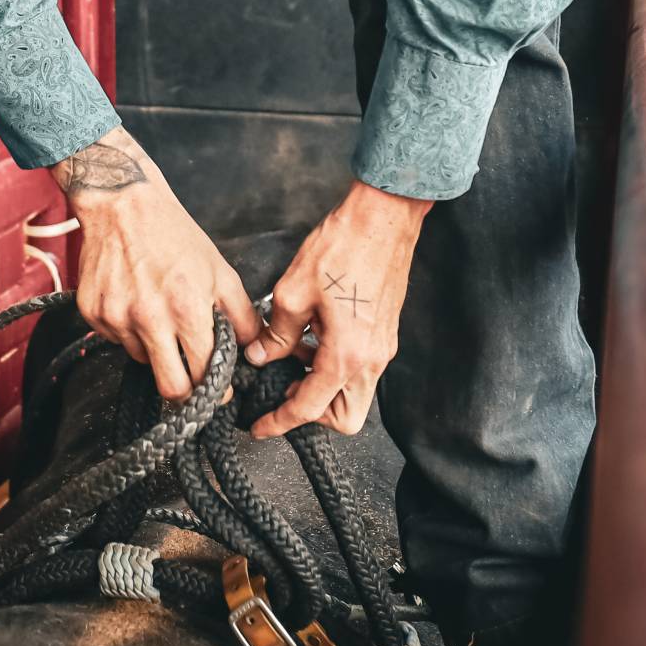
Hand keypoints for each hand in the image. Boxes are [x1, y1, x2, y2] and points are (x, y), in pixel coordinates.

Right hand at [54, 129, 258, 401]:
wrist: (121, 204)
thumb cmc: (173, 234)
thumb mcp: (219, 270)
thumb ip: (240, 315)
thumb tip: (252, 349)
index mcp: (185, 308)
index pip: (204, 375)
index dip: (214, 387)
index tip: (216, 388)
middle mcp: (148, 318)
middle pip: (170, 387)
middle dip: (185, 388)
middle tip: (190, 375)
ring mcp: (115, 317)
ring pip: (142, 360)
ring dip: (154, 349)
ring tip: (158, 315)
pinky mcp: (92, 313)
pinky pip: (116, 340)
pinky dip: (129, 331)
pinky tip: (135, 301)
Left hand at [245, 180, 432, 437]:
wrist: (385, 217)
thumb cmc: (343, 248)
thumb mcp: (293, 291)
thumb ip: (276, 333)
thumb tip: (260, 356)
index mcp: (348, 355)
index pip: (310, 408)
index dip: (280, 422)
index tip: (260, 427)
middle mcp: (372, 359)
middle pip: (345, 416)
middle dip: (313, 414)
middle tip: (282, 392)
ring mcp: (382, 347)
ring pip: (354, 393)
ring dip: (323, 387)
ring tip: (292, 356)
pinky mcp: (384, 333)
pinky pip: (360, 368)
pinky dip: (334, 366)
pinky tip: (311, 338)